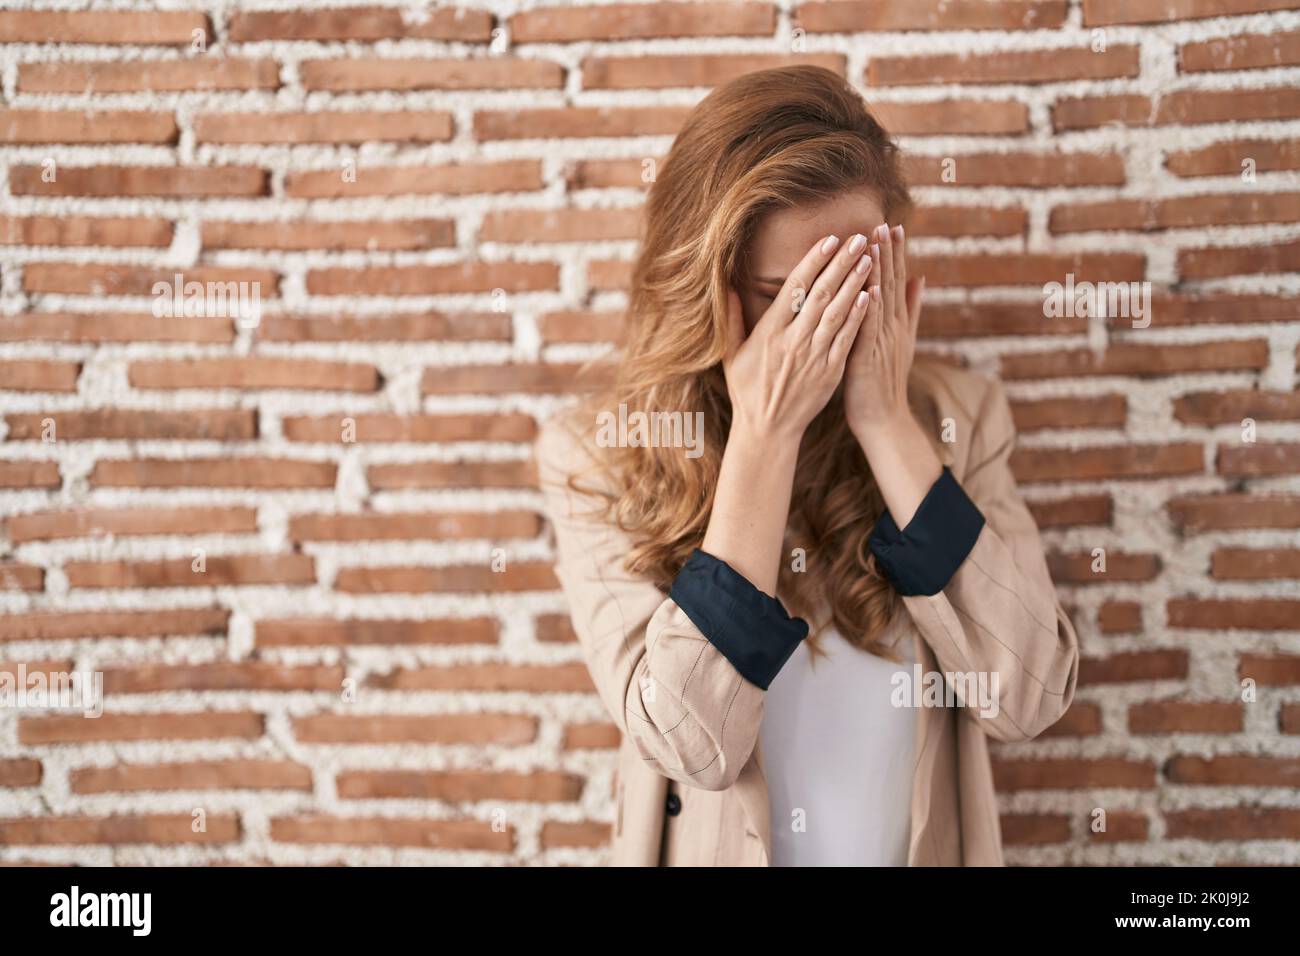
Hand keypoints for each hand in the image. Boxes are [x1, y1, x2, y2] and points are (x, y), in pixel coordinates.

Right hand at [723, 232, 873, 443]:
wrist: (767, 430)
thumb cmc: (747, 390)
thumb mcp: (730, 355)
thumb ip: (731, 320)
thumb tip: (727, 288)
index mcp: (769, 333)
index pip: (794, 289)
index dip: (813, 262)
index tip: (829, 240)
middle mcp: (793, 341)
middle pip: (821, 295)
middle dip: (841, 264)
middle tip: (860, 238)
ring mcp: (814, 357)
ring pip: (838, 313)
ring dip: (855, 284)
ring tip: (869, 259)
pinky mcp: (830, 372)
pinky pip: (847, 340)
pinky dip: (859, 317)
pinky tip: (871, 296)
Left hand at [843, 223, 924, 437]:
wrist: (883, 418)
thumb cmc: (884, 380)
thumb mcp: (901, 340)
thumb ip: (910, 309)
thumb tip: (919, 278)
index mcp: (896, 323)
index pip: (897, 281)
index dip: (895, 253)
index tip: (892, 225)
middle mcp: (892, 328)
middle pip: (891, 284)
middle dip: (887, 253)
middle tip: (883, 223)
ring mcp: (882, 342)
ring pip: (880, 300)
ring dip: (878, 272)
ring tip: (874, 244)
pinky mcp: (868, 358)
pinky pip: (868, 330)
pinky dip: (870, 310)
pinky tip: (870, 290)